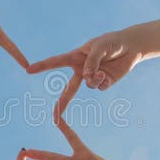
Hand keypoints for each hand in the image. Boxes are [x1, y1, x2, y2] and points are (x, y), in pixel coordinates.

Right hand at [26, 29, 140, 119]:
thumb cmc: (113, 42)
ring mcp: (93, 76)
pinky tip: (106, 74)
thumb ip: (91, 61)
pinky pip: (99, 87)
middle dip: (61, 104)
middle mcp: (82, 69)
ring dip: (93, 80)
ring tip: (102, 71)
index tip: (28, 69)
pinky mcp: (104, 82)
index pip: (56, 62)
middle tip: (54, 118)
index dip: (42, 66)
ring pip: (89, 85)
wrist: (131, 46)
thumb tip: (87, 76)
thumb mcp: (100, 46)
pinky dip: (102, 82)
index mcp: (76, 56)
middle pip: (68, 89)